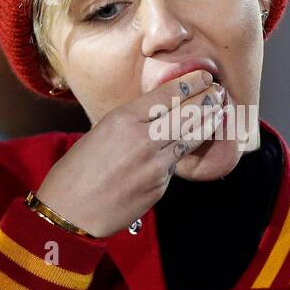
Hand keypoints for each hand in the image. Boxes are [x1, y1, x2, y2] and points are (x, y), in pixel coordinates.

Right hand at [35, 70, 225, 237]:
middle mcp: (143, 139)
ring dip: (206, 123)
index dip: (192, 84)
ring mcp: (155, 165)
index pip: (168, 95)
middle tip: (219, 92)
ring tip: (217, 111)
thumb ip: (131, 121)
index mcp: (124, 119)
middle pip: (187, 114)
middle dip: (207, 100)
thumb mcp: (101, 132)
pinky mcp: (160, 187)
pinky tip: (193, 140)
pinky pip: (176, 163)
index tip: (205, 77)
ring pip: (190, 138)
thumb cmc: (77, 170)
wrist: (70, 212)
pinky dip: (185, 149)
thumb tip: (158, 112)